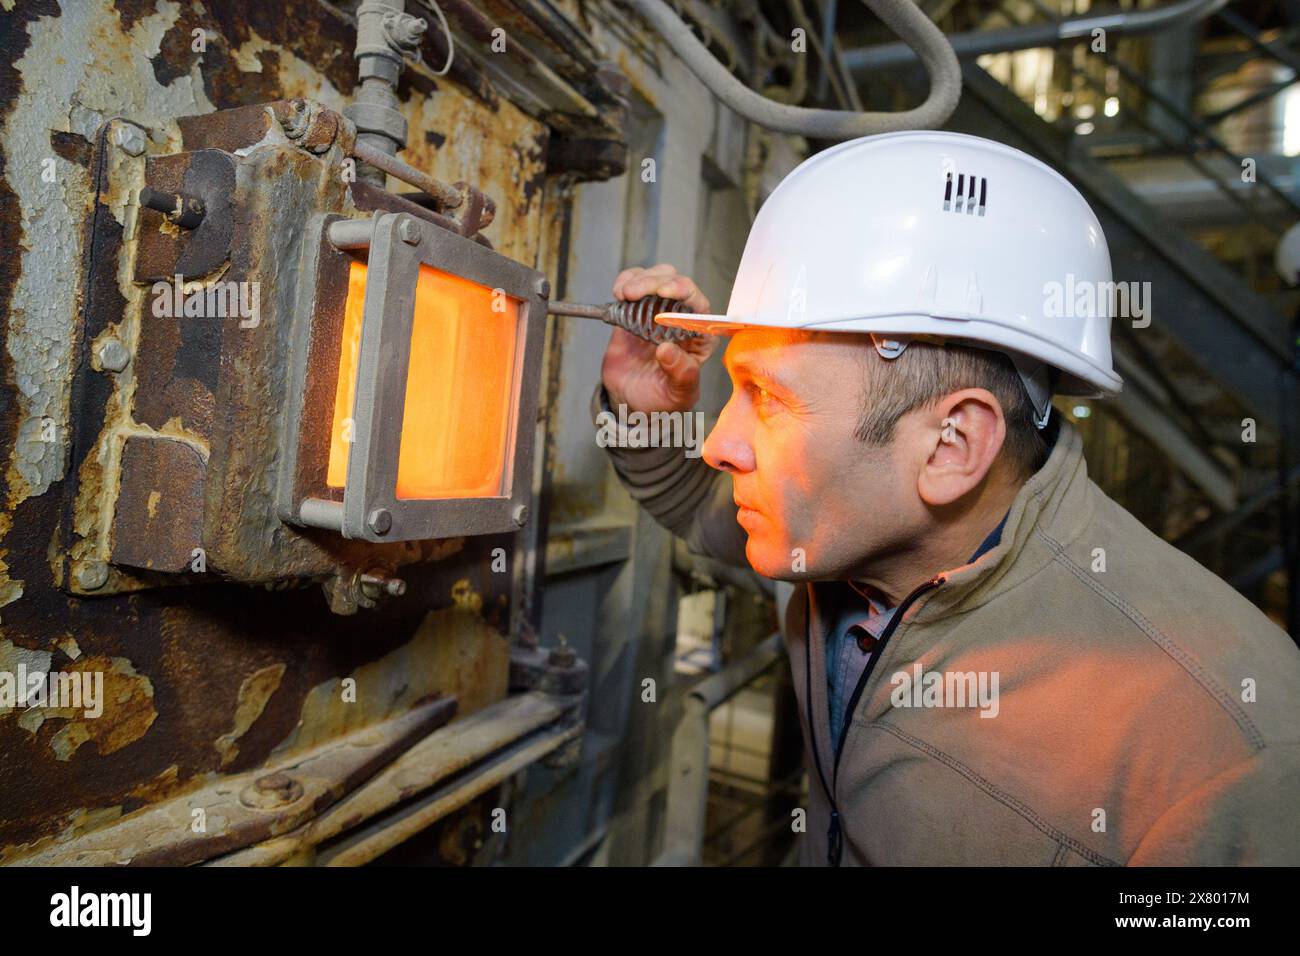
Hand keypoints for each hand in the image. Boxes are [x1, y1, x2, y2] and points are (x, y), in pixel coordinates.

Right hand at [601, 263, 717, 413]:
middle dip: (655, 281)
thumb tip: (667, 350)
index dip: (684, 292)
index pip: (699, 305)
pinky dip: (626, 281)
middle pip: (678, 284)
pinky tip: (619, 294)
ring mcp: (658, 311)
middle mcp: (681, 319)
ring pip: (658, 277)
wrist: (631, 402)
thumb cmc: (662, 400)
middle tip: (633, 293)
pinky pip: (635, 284)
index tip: (664, 291)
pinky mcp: (636, 310)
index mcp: (699, 336)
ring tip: (623, 294)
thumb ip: (679, 373)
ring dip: (640, 279)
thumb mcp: (677, 395)